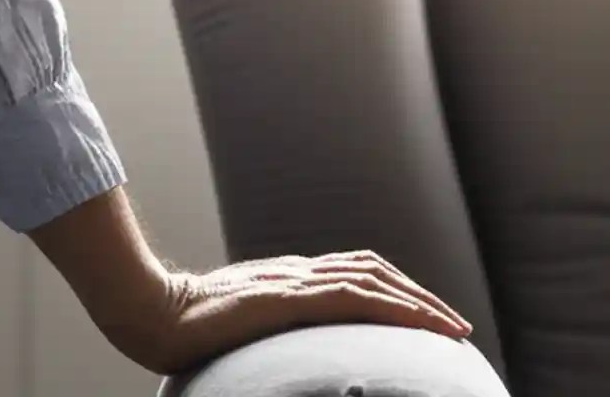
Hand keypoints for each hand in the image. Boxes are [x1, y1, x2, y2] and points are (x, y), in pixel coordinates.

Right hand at [29, 188, 472, 375]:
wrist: (154, 312)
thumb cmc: (186, 324)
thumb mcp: (238, 318)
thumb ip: (268, 319)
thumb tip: (288, 339)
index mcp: (286, 277)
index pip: (354, 271)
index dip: (395, 288)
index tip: (426, 314)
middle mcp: (296, 272)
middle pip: (373, 271)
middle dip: (419, 296)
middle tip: (455, 326)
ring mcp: (292, 281)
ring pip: (372, 282)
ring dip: (419, 304)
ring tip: (452, 330)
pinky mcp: (288, 297)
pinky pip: (354, 298)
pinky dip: (395, 308)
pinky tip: (420, 325)